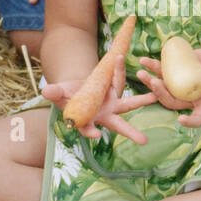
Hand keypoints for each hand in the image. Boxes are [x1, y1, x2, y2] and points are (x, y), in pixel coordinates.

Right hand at [42, 59, 156, 144]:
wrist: (75, 86)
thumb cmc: (65, 95)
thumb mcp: (58, 94)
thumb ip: (54, 93)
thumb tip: (46, 91)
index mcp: (87, 120)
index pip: (88, 129)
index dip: (91, 132)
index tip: (96, 135)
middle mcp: (104, 115)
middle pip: (118, 125)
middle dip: (131, 133)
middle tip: (143, 141)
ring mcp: (112, 103)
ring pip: (128, 102)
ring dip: (142, 100)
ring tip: (154, 96)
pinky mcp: (116, 89)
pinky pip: (119, 78)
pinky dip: (120, 69)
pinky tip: (125, 58)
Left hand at [136, 44, 200, 129]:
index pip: (197, 118)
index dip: (190, 121)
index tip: (181, 119)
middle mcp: (187, 98)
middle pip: (171, 101)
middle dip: (160, 93)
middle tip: (153, 82)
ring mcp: (178, 87)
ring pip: (161, 89)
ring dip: (150, 82)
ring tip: (141, 72)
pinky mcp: (173, 75)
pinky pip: (160, 73)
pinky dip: (151, 67)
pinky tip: (143, 60)